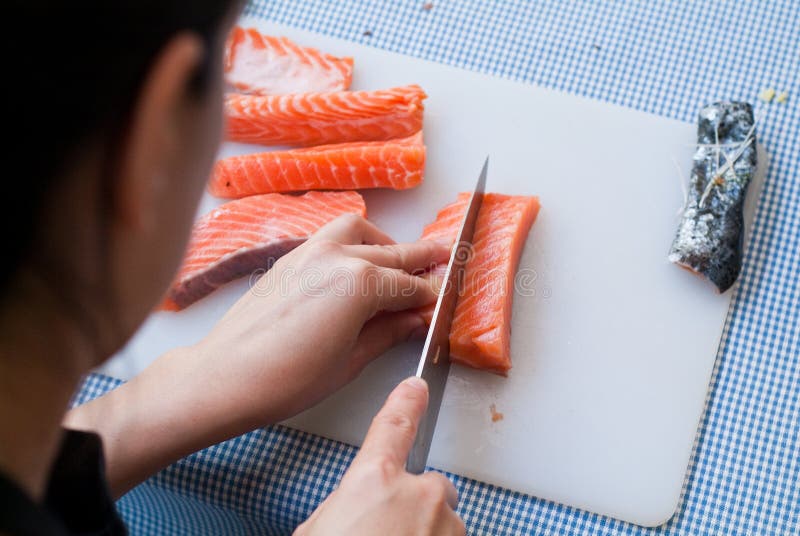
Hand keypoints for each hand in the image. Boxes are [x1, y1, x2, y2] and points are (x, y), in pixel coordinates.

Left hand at [195, 214, 448, 423]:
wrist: (226, 375)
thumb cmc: (287, 379)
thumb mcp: (351, 362)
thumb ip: (389, 333)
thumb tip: (416, 320)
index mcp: (360, 284)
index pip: (409, 286)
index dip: (430, 296)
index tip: (441, 302)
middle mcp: (338, 257)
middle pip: (392, 253)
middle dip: (422, 257)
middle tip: (446, 255)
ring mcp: (311, 251)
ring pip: (360, 231)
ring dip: (384, 241)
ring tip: (400, 256)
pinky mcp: (290, 257)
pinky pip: (332, 236)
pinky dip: (354, 241)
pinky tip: (359, 261)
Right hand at [295, 377, 464, 535]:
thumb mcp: (317, 527)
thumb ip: (342, 502)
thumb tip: (350, 506)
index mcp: (374, 480)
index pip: (394, 425)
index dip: (406, 402)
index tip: (416, 386)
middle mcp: (417, 494)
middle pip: (426, 484)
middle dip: (411, 503)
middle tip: (383, 529)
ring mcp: (445, 522)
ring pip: (441, 517)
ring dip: (423, 529)